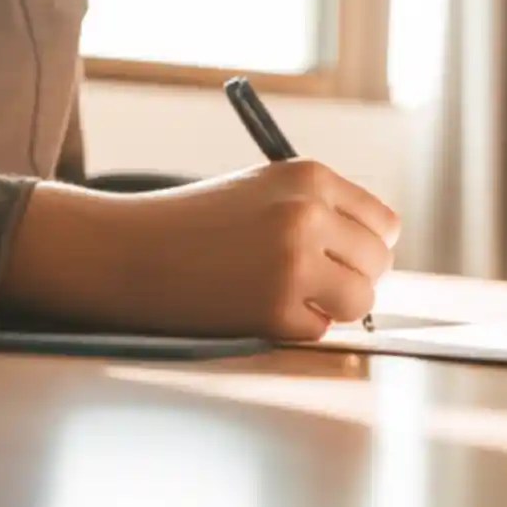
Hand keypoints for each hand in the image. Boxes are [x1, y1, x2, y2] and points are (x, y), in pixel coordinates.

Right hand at [0, 160, 400, 339]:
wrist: (122, 250)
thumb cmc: (196, 223)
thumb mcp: (265, 190)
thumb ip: (323, 211)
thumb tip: (379, 254)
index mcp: (310, 176)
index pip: (384, 224)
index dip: (366, 246)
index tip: (342, 256)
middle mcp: (308, 214)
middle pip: (379, 263)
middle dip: (353, 277)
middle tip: (311, 281)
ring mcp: (293, 263)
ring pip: (361, 300)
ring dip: (332, 307)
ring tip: (288, 295)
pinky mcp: (274, 309)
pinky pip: (319, 330)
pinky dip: (294, 327)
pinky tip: (254, 306)